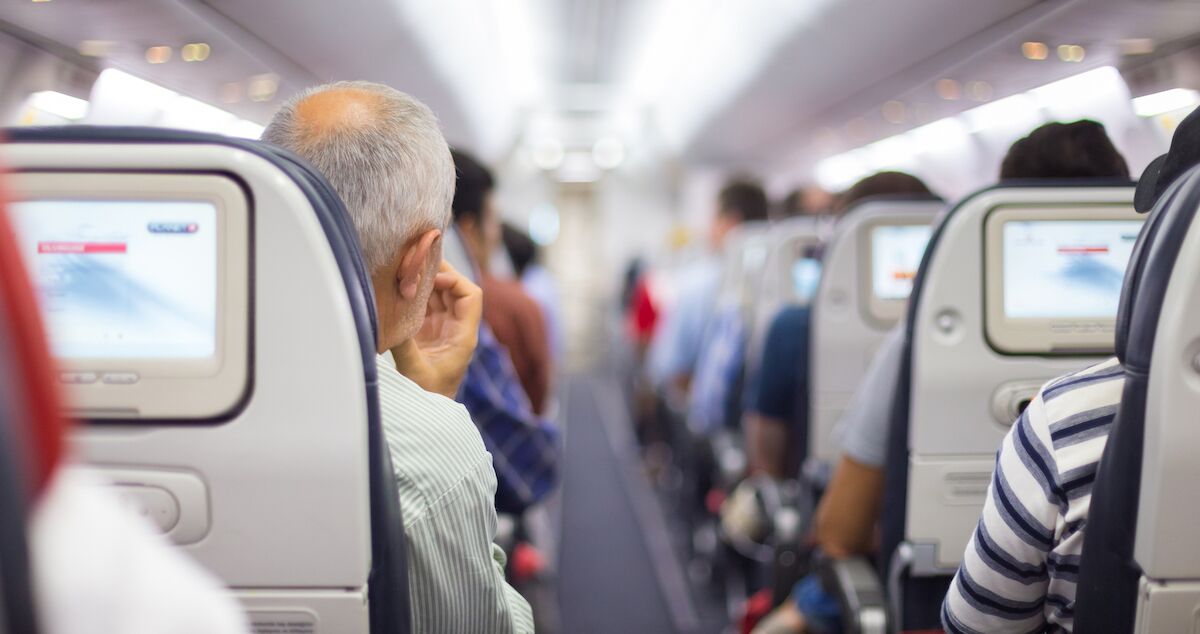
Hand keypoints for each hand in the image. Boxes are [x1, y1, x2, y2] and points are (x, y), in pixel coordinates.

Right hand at [391, 261, 481, 397]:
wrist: (425, 414)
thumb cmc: (426, 398)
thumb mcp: (415, 371)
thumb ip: (404, 345)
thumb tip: (389, 318)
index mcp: (463, 336)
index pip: (471, 296)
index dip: (455, 281)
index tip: (432, 279)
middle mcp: (456, 328)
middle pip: (455, 290)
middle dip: (438, 273)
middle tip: (415, 263)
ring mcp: (442, 329)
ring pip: (439, 295)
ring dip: (425, 282)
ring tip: (405, 270)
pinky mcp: (427, 332)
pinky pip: (425, 305)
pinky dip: (415, 294)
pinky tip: (400, 286)